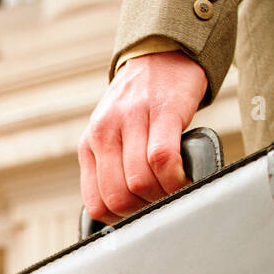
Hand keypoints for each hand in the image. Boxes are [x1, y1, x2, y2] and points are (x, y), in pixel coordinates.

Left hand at [79, 50, 208, 221]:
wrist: (162, 54)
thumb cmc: (141, 103)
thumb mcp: (114, 135)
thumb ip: (111, 167)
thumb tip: (123, 210)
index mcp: (90, 144)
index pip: (96, 203)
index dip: (122, 218)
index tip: (141, 213)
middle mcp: (104, 132)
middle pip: (119, 196)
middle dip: (144, 208)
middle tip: (161, 200)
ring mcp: (131, 120)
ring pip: (140, 181)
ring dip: (163, 194)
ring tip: (174, 186)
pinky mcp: (161, 111)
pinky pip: (162, 158)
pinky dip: (175, 176)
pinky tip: (183, 174)